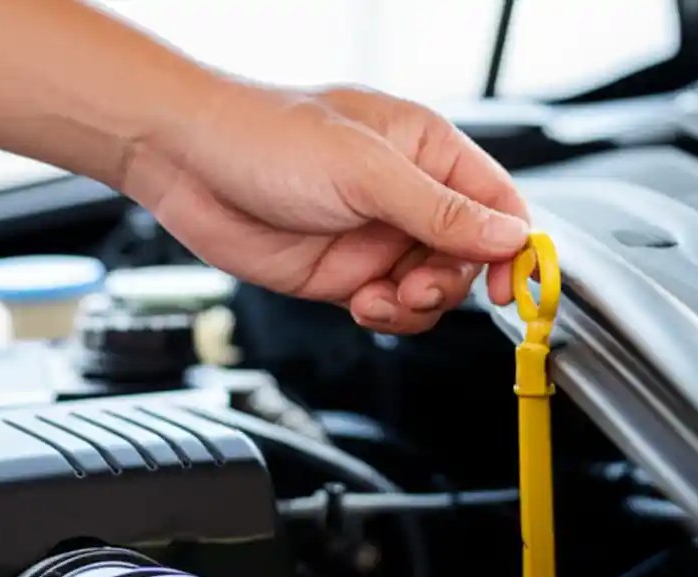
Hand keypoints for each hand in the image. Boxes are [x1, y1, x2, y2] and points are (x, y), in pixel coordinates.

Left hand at [122, 80, 530, 333]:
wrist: (186, 162)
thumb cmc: (265, 137)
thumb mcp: (365, 172)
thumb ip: (440, 210)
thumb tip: (508, 236)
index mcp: (426, 150)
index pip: (497, 202)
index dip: (512, 246)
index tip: (508, 284)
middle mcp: (406, 194)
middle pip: (468, 256)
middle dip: (450, 281)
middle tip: (416, 286)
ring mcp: (376, 236)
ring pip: (431, 289)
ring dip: (416, 305)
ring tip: (380, 297)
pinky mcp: (345, 272)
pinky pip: (391, 308)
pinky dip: (387, 316)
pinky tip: (361, 304)